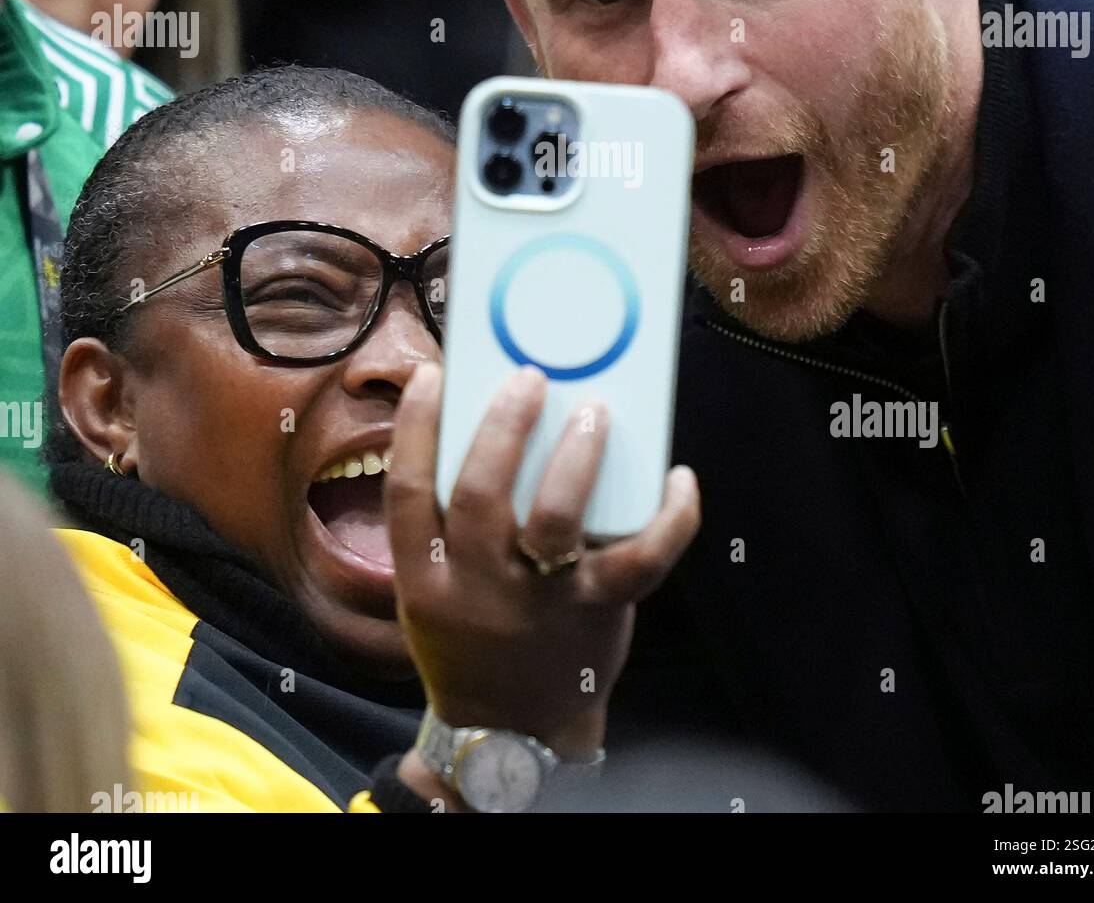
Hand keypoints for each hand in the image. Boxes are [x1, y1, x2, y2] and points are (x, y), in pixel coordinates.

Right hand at [385, 361, 699, 759]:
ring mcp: (539, 601)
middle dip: (503, 427)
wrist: (514, 729)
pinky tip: (678, 478)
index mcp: (424, 576)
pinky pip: (641, 560)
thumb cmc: (474, 633)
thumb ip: (447, 521)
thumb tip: (488, 420)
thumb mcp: (431, 588)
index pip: (406, 491)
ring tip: (594, 411)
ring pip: (555, 521)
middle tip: (530, 378)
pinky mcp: (598, 611)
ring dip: (576, 459)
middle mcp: (476, 587)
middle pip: (479, 493)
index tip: (435, 373)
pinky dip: (669, 517)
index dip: (416, 426)